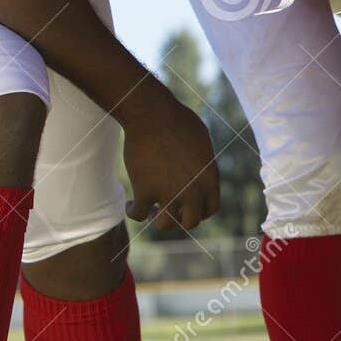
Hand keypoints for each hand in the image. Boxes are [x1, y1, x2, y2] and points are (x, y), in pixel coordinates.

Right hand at [121, 87, 220, 231]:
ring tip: (149, 211)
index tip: (187, 206)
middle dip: (178, 218)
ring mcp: (169, 193)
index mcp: (210, 178)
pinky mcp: (145, 192)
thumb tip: (200, 168)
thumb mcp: (202, 142)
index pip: (211, 209)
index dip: (199, 211)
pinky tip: (129, 205)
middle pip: (190, 222)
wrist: (153, 115)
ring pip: (165, 225)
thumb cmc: (178, 121)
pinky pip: (137, 214)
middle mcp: (193, 190)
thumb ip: (203, 162)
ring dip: (157, 220)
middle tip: (167, 209)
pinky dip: (132, 211)